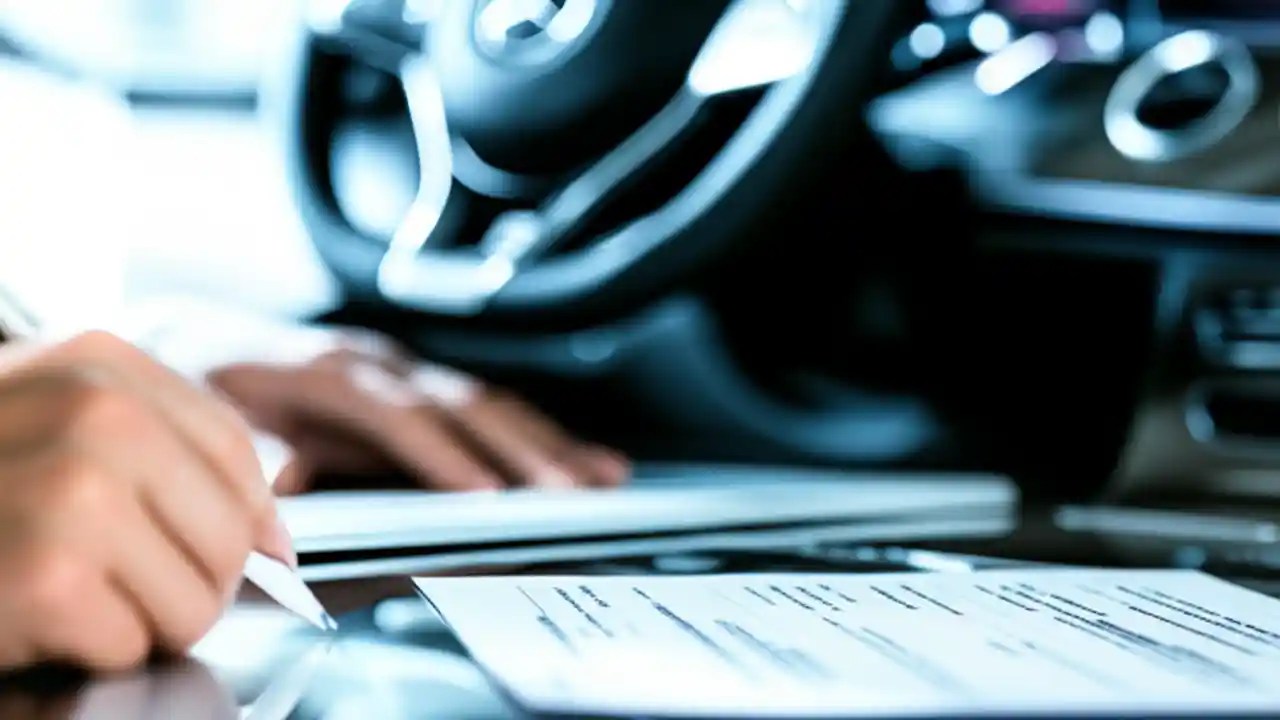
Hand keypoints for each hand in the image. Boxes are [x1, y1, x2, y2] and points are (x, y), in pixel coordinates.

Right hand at [0, 332, 292, 673]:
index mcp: (100, 367)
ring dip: (144, 622)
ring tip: (78, 593)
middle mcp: (96, 415)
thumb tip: (270, 530)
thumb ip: (164, 451)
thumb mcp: (53, 425)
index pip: (236, 451)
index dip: (252, 516)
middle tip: (124, 579)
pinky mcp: (45, 576)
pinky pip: (133, 646)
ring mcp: (71, 491)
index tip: (253, 552)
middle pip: (231, 536)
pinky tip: (38, 617)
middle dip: (193, 580)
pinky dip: (92, 651)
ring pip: (196, 601)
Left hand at [206, 328, 628, 493]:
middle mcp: (376, 361)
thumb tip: (293, 481)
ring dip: (547, 443)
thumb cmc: (203, 383)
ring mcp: (402, 370)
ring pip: (487, 403)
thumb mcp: (206, 417)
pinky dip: (537, 437)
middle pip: (463, 404)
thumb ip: (253, 450)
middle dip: (524, 451)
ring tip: (603, 476)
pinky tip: (579, 458)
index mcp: (324, 368)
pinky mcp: (417, 388)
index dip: (444, 454)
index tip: (488, 496)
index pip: (397, 413)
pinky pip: (486, 411)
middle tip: (576, 492)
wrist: (194, 340)